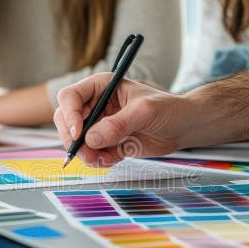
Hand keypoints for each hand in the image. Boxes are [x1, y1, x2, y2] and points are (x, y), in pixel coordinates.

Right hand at [53, 72, 194, 165]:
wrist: (182, 126)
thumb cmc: (168, 109)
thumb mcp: (145, 111)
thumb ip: (118, 124)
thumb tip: (92, 138)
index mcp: (101, 87)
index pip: (71, 97)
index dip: (70, 115)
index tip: (78, 133)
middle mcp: (96, 105)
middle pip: (66, 120)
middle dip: (72, 139)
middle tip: (87, 152)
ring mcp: (99, 125)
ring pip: (75, 141)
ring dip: (85, 153)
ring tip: (104, 158)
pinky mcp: (106, 142)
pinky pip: (91, 154)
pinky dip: (97, 160)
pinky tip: (113, 158)